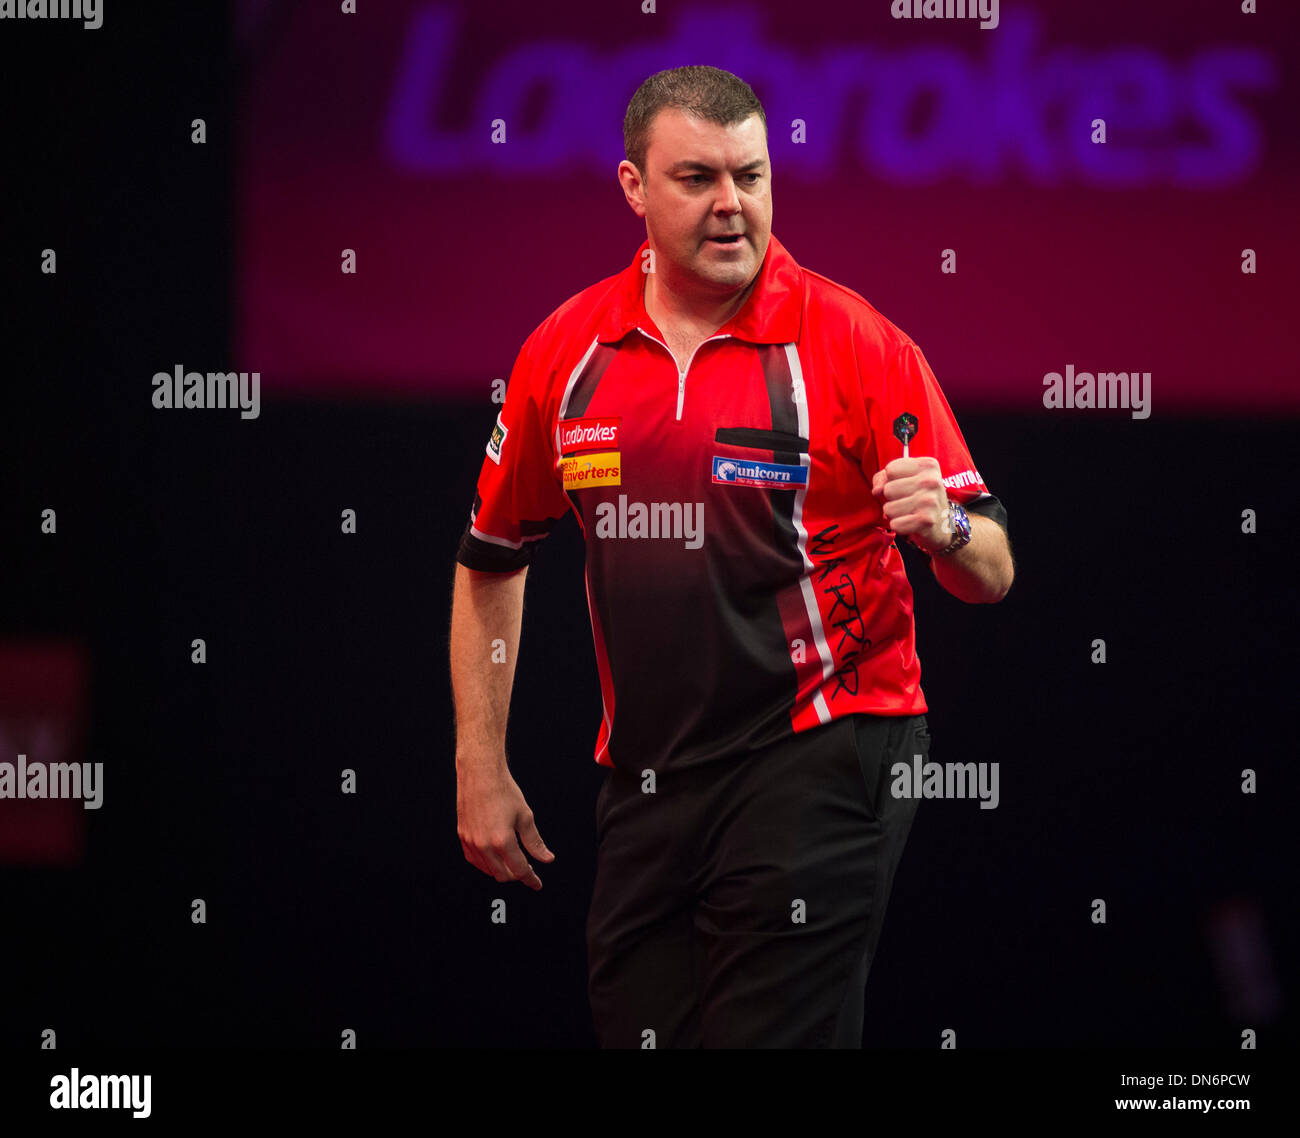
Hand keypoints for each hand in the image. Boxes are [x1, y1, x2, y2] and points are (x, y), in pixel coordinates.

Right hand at [456, 758, 554, 890]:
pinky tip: (494, 858)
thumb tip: (546, 858)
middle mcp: (484, 845)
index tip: (537, 883)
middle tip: (527, 870)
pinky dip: (486, 864)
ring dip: (501, 871)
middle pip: (503, 874)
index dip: (531, 879)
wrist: (480, 774)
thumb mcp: (525, 816)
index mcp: (503, 841)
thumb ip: (535, 842)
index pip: (520, 870)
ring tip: (512, 863)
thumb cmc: (503, 791)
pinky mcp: (463, 836)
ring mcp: (471, 841)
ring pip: (487, 870)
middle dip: (517, 876)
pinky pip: (474, 860)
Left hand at [871, 456, 951, 553]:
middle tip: (909, 502)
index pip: (890, 469)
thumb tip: (877, 490)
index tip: (906, 486)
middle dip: (893, 499)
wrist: (943, 526)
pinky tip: (912, 523)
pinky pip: (895, 524)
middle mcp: (931, 480)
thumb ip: (883, 478)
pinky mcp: (926, 520)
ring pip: (888, 508)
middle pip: (888, 489)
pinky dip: (899, 526)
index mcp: (928, 465)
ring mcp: (930, 500)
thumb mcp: (903, 479)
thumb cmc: (918, 498)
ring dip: (895, 514)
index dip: (891, 481)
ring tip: (910, 512)